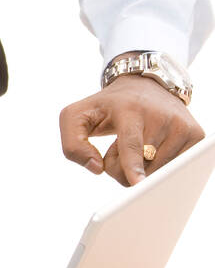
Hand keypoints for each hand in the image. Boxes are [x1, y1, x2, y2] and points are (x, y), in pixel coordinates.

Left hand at [59, 77, 203, 185]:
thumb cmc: (107, 107)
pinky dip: (161, 164)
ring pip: (158, 172)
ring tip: (140, 141)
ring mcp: (181, 125)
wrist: (144, 84)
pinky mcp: (196, 134)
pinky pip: (176, 168)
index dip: (132, 165)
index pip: (131, 144)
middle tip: (122, 142)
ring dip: (142, 167)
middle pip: (140, 168)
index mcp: (129, 110)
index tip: (138, 183)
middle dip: (123, 167)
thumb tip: (97, 169)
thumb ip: (72, 145)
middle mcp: (160, 115)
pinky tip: (156, 145)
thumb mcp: (77, 116)